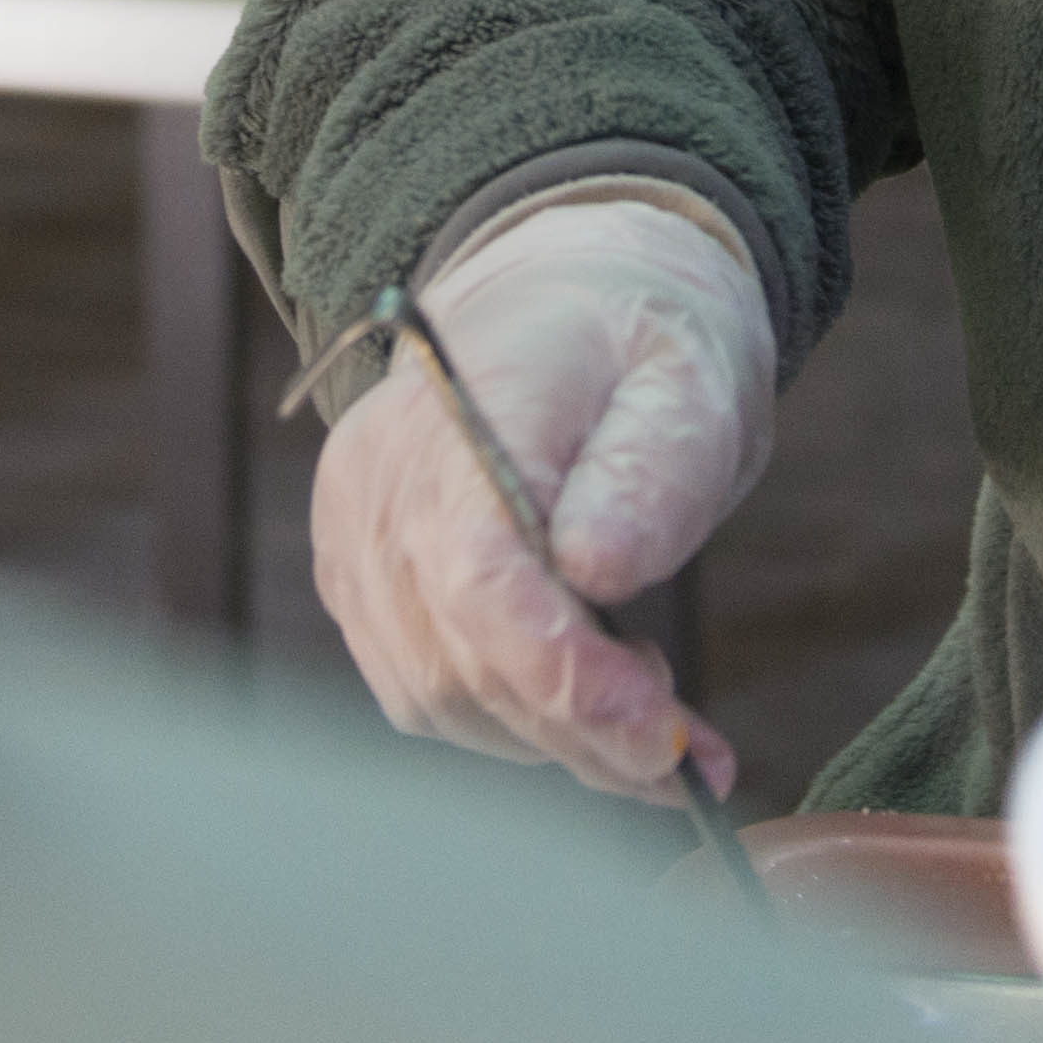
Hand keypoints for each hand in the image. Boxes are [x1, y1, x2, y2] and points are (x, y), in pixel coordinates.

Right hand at [305, 189, 772, 804]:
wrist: (564, 298)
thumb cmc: (638, 342)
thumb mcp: (688, 383)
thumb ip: (650, 472)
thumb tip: (600, 572)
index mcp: (462, 411)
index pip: (479, 577)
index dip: (562, 677)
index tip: (662, 736)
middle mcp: (380, 475)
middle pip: (456, 659)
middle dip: (580, 726)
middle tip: (688, 744)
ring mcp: (353, 530)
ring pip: (434, 695)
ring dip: (547, 732)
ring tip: (642, 699)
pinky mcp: (355, 575)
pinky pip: (419, 688)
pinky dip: (507, 717)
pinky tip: (580, 691)